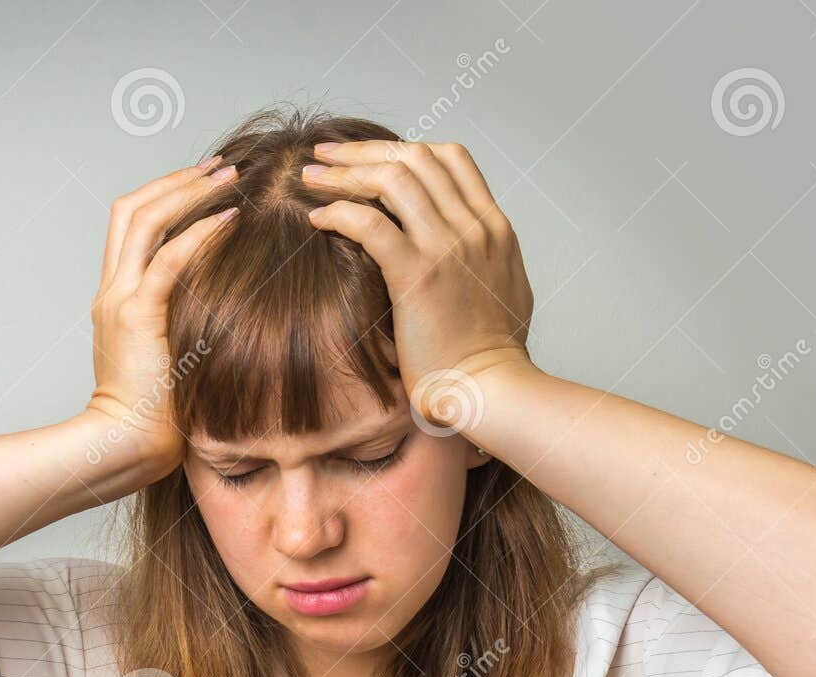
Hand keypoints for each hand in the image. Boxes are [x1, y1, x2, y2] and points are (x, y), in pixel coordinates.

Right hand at [87, 157, 240, 471]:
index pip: (132, 227)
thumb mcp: (171, 358)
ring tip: (228, 178)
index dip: (167, 196)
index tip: (207, 184)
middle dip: (177, 181)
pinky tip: (228, 221)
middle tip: (220, 167)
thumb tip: (228, 311)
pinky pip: (166, 260)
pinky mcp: (136, 317)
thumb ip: (185, 327)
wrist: (125, 446)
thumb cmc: (156, 416)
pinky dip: (198, 235)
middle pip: (131, 209)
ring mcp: (119, 300)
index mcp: (116, 299)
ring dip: (188, 192)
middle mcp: (112, 291)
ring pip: (144, 221)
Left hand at [302, 140, 533, 433]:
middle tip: (325, 152)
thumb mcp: (504, 290)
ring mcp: (448, 247)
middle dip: (364, 149)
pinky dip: (339, 212)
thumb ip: (485, 259)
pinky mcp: (419, 275)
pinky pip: (371, 223)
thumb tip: (469, 249)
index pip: (450, 159)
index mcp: (493, 228)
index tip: (369, 156)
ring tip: (311, 177)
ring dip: (345, 172)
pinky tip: (317, 218)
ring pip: (392, 179)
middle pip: (415, 157)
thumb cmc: (490, 357)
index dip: (404, 147)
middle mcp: (473, 227)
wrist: (492, 390)